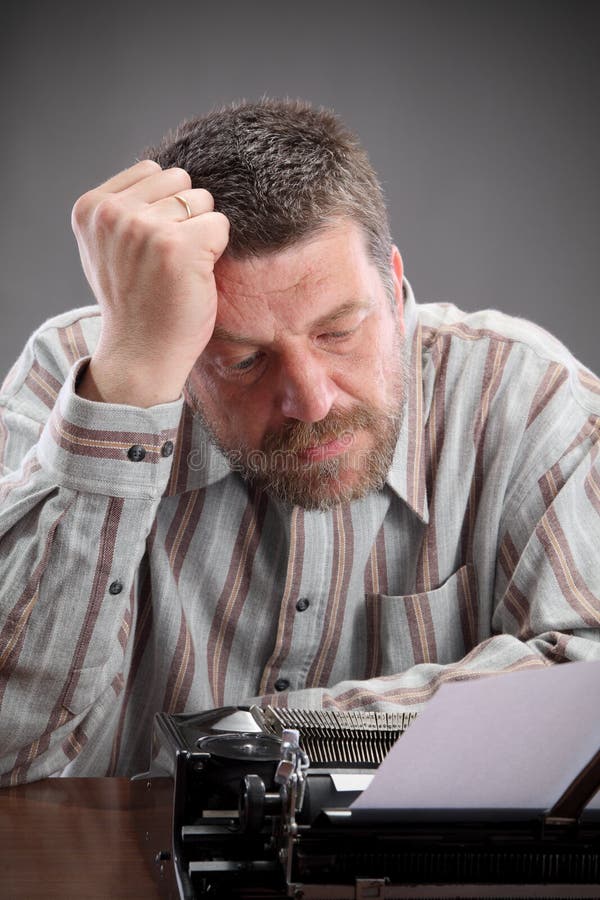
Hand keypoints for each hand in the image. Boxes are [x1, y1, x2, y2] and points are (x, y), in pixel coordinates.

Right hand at [72, 160, 229, 405]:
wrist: (140, 354)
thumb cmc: (135, 303)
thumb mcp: (109, 247)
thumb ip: (125, 209)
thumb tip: (166, 173)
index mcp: (91, 207)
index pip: (152, 171)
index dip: (163, 208)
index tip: (150, 249)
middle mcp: (113, 213)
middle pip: (180, 180)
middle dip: (183, 215)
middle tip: (168, 261)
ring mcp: (144, 228)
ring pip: (202, 200)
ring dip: (201, 233)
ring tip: (179, 269)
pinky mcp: (179, 245)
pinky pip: (220, 224)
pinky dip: (216, 250)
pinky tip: (194, 277)